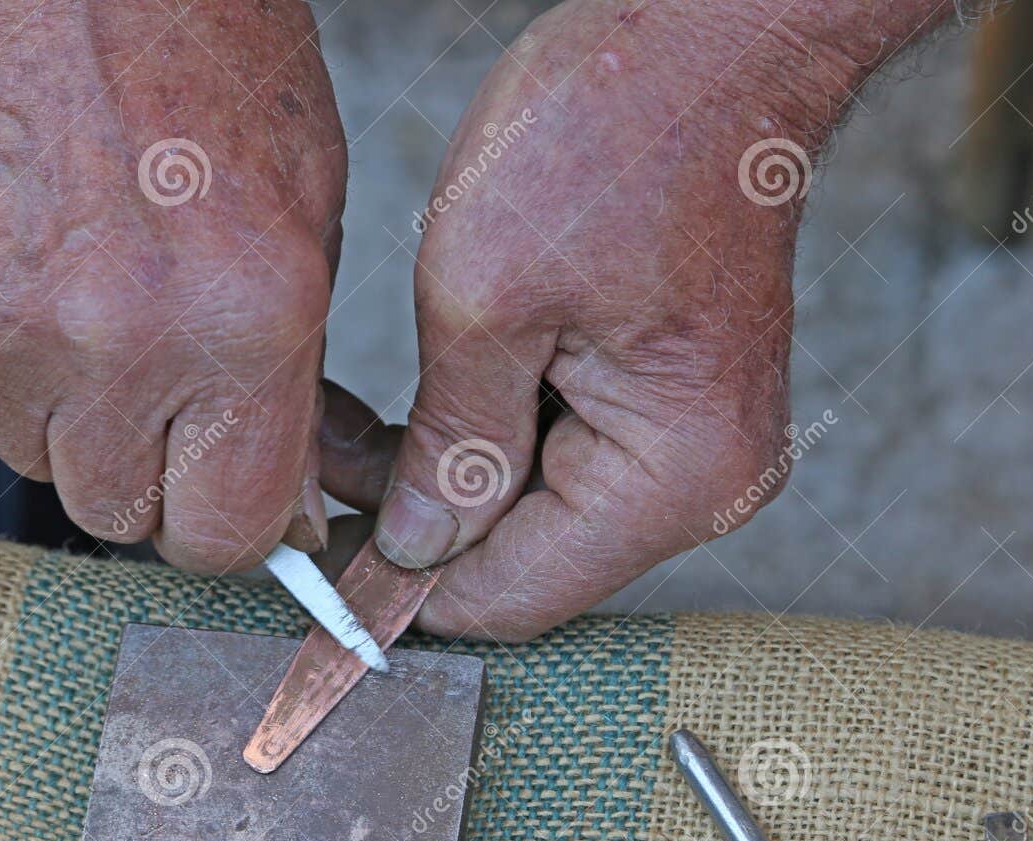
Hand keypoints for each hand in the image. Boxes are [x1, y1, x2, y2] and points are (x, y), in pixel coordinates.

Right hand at [0, 0, 346, 569]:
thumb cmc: (203, 67)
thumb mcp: (310, 220)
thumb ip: (294, 384)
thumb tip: (288, 510)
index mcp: (242, 325)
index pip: (225, 536)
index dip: (229, 523)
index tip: (225, 494)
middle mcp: (116, 344)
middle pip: (115, 515)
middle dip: (145, 473)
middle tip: (157, 388)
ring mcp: (1, 331)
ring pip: (34, 458)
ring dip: (66, 411)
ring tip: (88, 294)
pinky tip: (23, 260)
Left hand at [365, 0, 952, 639]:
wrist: (711, 42)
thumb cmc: (613, 132)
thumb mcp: (485, 296)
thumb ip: (449, 447)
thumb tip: (414, 548)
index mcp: (673, 473)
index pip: (516, 594)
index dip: (409, 594)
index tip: (322, 572)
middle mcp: (704, 482)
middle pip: (529, 563)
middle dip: (422, 528)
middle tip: (323, 475)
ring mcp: (695, 447)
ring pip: (537, 515)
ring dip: (447, 480)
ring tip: (353, 431)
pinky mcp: (673, 408)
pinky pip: (563, 462)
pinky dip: (488, 441)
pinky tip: (420, 404)